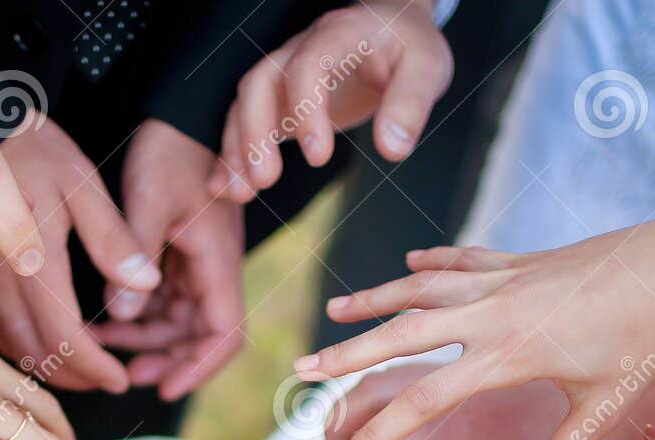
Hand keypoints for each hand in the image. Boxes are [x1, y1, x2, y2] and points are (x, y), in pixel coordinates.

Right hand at [0, 119, 159, 392]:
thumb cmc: (32, 145)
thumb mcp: (83, 184)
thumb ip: (114, 240)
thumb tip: (147, 286)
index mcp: (31, 260)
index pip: (64, 339)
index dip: (95, 368)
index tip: (121, 376)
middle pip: (34, 353)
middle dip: (75, 376)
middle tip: (106, 378)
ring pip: (6, 346)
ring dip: (45, 366)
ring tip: (79, 366)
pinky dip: (14, 346)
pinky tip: (38, 342)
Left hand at [93, 120, 245, 400]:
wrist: (178, 110)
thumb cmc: (170, 148)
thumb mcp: (149, 200)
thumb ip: (134, 258)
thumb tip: (123, 315)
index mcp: (217, 262)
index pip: (224, 334)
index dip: (198, 368)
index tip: (165, 390)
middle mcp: (212, 268)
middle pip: (198, 334)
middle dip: (163, 359)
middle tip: (122, 375)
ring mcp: (196, 261)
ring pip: (177, 319)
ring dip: (144, 339)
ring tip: (101, 346)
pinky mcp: (178, 252)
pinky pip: (162, 297)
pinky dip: (137, 313)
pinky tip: (104, 319)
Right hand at [209, 1, 451, 199]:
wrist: (393, 30)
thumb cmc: (409, 49)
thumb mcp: (427, 68)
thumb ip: (411, 105)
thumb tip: (392, 149)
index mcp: (341, 34)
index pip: (309, 64)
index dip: (306, 110)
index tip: (319, 157)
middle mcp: (303, 48)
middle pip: (260, 81)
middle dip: (255, 132)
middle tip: (264, 180)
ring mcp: (285, 72)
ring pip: (245, 102)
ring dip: (237, 148)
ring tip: (238, 194)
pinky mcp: (280, 97)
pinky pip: (246, 120)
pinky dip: (233, 154)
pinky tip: (227, 189)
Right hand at [297, 213, 654, 439]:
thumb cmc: (651, 337)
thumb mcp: (607, 406)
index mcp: (509, 353)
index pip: (426, 398)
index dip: (381, 432)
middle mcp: (493, 311)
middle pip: (400, 334)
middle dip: (347, 356)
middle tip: (301, 371)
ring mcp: (503, 280)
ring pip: (419, 290)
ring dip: (373, 301)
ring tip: (333, 313)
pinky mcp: (521, 260)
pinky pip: (461, 263)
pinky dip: (431, 266)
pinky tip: (408, 265)